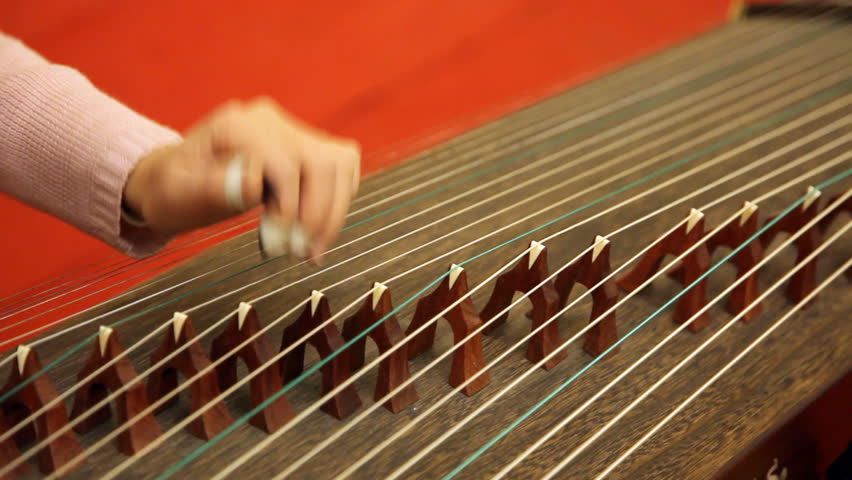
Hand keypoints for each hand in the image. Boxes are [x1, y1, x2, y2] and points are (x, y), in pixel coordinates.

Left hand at [123, 97, 360, 261]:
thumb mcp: (174, 194)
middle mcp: (269, 120)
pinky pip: (342, 169)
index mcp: (237, 125)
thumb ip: (208, 187)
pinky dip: (336, 202)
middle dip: (319, 214)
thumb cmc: (172, 190)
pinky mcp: (307, 145)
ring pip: (340, 164)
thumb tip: (251, 183)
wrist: (177, 180)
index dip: (290, 209)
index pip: (285, 164)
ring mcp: (291, 129)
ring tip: (312, 250)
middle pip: (322, 161)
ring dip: (334, 212)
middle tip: (303, 254)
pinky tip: (315, 229)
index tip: (279, 246)